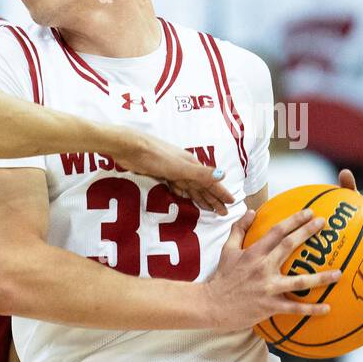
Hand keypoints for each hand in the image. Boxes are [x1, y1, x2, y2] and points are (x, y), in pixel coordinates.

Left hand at [114, 131, 233, 215]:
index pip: (211, 182)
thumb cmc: (155, 156)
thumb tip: (223, 175)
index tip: (231, 203)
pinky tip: (183, 197)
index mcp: (192, 166)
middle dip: (213, 199)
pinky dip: (183, 192)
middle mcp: (185, 168)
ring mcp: (172, 171)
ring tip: (208, 208)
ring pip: (190, 187)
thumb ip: (200, 173)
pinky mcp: (160, 174)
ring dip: (200, 197)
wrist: (130, 148)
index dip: (221, 193)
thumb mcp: (179, 167)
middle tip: (223, 212)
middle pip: (202, 187)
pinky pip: (176, 186)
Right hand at [203, 208, 340, 330]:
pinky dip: (311, 309)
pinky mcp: (269, 306)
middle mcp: (262, 268)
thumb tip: (251, 211)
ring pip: (299, 281)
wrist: (210, 305)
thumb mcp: (227, 251)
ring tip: (339, 273)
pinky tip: (327, 308)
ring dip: (321, 277)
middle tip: (324, 224)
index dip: (294, 220)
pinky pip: (294, 308)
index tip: (310, 212)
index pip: (276, 232)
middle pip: (289, 246)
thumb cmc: (221, 278)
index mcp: (253, 253)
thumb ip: (239, 230)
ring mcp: (267, 287)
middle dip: (308, 232)